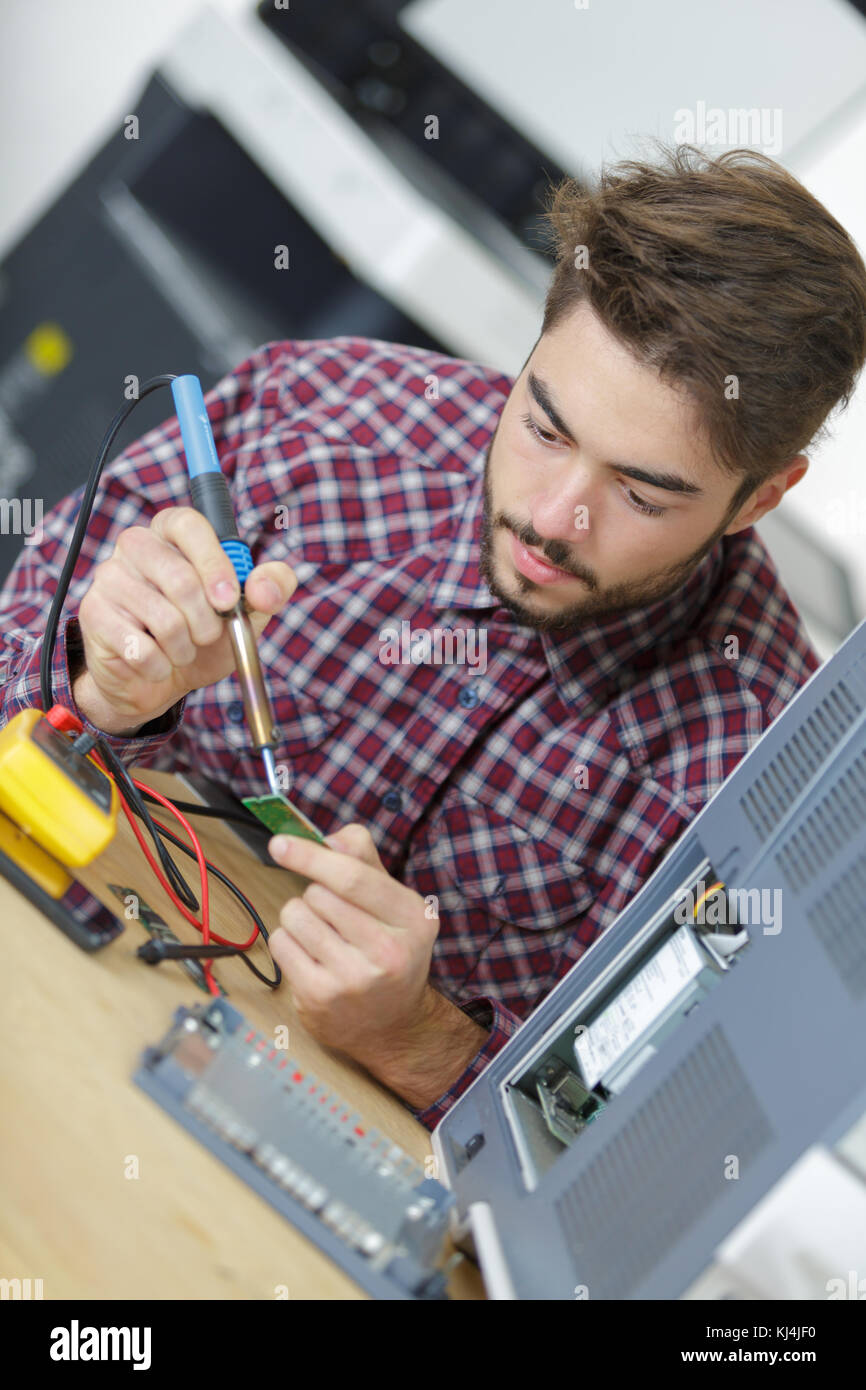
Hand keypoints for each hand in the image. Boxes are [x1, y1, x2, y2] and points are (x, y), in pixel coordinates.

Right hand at [74, 505, 295, 732]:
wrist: (162, 680)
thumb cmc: (204, 636)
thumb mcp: (248, 613)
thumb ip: (270, 590)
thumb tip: (264, 587)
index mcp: (173, 533)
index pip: (188, 525)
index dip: (213, 562)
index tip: (229, 600)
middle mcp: (136, 546)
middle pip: (178, 575)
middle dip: (206, 620)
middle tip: (209, 636)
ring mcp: (109, 578)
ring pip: (162, 618)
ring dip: (184, 648)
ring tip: (182, 650)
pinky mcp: (94, 614)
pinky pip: (139, 648)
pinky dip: (161, 666)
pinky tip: (157, 663)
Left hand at [268, 825, 490, 1106]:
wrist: (394, 1026)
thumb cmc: (389, 952)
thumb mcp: (394, 904)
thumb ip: (366, 862)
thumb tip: (331, 839)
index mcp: (414, 919)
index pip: (353, 878)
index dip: (311, 855)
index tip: (280, 844)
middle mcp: (389, 952)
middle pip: (318, 893)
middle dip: (314, 893)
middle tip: (332, 915)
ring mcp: (353, 979)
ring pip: (295, 915)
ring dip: (299, 917)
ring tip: (321, 935)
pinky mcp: (319, 998)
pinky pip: (281, 943)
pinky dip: (288, 941)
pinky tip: (310, 956)